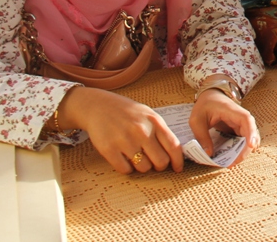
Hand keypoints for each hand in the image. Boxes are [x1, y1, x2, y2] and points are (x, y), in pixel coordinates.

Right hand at [57, 87, 183, 174]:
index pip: (173, 146)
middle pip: (161, 161)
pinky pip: (125, 169)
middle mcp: (141, 131)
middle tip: (153, 162)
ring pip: (143, 168)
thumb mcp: (148, 115)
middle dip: (159, 166)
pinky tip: (124, 158)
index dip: (178, 161)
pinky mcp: (109, 149)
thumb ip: (161, 131)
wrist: (99, 106)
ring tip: (136, 157)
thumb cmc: (127, 113)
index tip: (177, 169)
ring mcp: (125, 140)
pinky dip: (127, 168)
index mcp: (154, 122)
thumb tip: (174, 154)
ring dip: (142, 166)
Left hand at [189, 89, 259, 165]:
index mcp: (232, 111)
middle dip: (244, 150)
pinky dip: (238, 150)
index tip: (252, 145)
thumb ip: (202, 136)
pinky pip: (242, 141)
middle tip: (232, 163)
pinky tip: (230, 159)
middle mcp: (241, 118)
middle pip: (250, 134)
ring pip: (248, 140)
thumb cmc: (204, 105)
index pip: (247, 120)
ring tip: (231, 163)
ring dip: (242, 152)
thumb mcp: (196, 119)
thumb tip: (209, 154)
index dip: (251, 133)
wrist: (210, 96)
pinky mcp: (238, 130)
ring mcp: (241, 124)